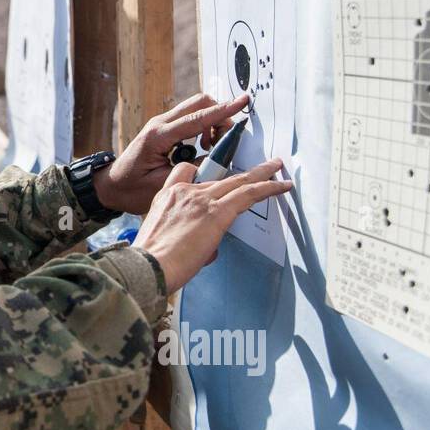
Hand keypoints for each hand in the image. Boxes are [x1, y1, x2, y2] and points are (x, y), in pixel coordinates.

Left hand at [93, 92, 250, 215]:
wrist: (111, 186)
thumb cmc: (131, 189)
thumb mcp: (164, 184)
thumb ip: (192, 171)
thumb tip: (218, 160)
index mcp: (158, 137)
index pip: (197, 119)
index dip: (222, 111)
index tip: (242, 101)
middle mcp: (160, 124)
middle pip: (200, 102)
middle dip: (220, 115)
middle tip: (224, 141)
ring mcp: (162, 123)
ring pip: (197, 107)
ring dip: (212, 122)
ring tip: (210, 147)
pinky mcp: (165, 128)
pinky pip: (191, 117)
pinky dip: (204, 126)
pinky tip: (202, 146)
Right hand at [133, 159, 292, 293]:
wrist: (147, 265)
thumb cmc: (150, 260)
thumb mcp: (162, 237)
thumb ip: (185, 233)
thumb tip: (205, 246)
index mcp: (166, 197)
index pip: (186, 173)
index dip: (202, 172)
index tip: (214, 173)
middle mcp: (184, 192)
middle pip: (218, 175)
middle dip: (238, 170)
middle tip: (256, 164)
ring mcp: (202, 200)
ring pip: (238, 180)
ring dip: (260, 173)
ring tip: (276, 167)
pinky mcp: (217, 213)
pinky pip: (248, 194)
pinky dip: (268, 188)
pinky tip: (281, 185)